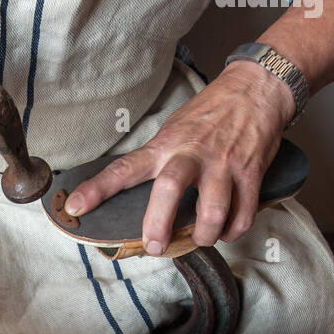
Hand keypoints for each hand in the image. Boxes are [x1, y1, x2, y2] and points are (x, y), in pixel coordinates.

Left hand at [63, 62, 294, 252]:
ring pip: (212, 211)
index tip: (75, 207)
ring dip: (205, 235)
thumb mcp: (175, 129)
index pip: (125, 169)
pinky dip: (233, 231)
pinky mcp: (251, 173)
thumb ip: (158, 161)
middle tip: (154, 246)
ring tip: (200, 238)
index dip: (97, 189)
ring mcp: (223, 165)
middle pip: (168, 191)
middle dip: (158, 226)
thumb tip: (135, 197)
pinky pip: (243, 214)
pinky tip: (226, 230)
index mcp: (166, 145)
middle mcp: (191, 154)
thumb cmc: (211, 113)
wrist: (257, 88)